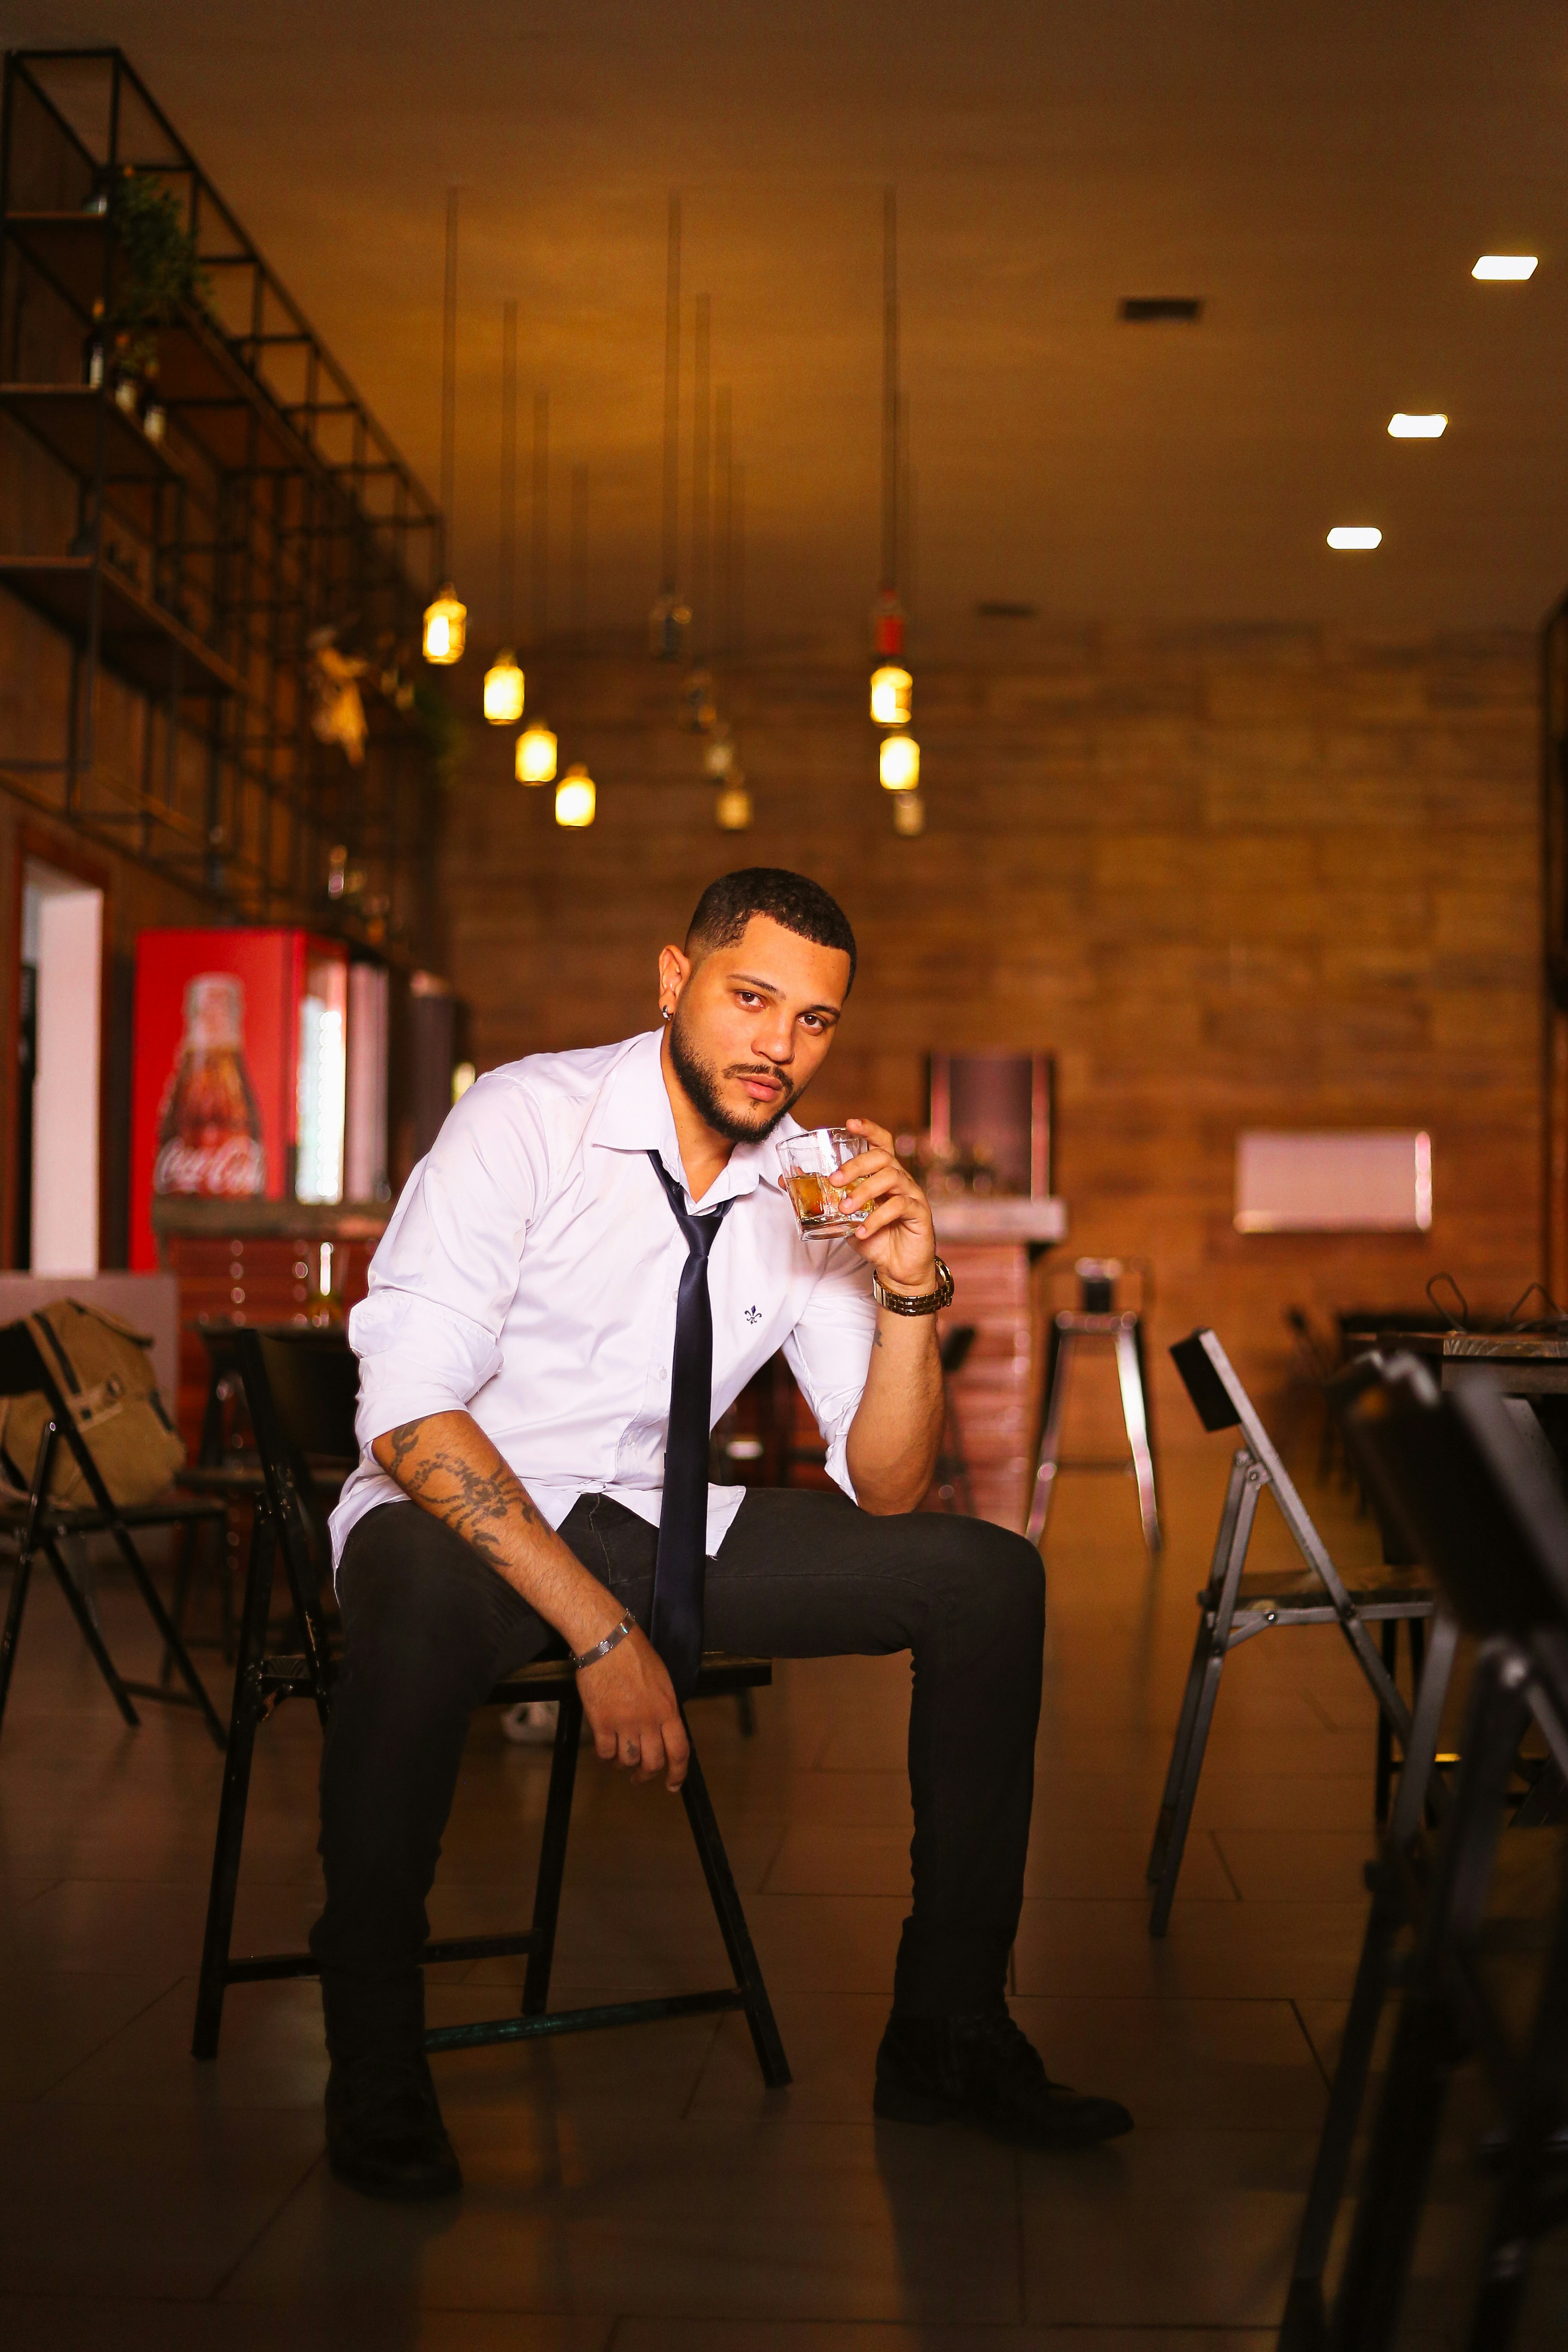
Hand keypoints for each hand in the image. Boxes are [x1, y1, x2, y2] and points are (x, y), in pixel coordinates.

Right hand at [577, 1623, 689, 1790]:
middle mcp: (649, 1720)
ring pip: (628, 1760)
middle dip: (647, 1775)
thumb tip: (663, 1728)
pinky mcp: (602, 1722)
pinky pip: (605, 1752)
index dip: (678, 1773)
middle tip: (639, 1777)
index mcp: (668, 1709)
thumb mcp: (662, 1681)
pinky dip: (605, 1757)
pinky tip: (604, 1751)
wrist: (607, 1641)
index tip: (673, 1785)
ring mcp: (625, 1723)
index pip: (679, 1750)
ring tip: (619, 1760)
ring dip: (624, 1765)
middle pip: (653, 1762)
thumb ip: (664, 1708)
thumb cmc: (635, 1655)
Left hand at [831, 1118, 937, 1293]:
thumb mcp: (842, 1216)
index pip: (881, 1141)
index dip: (868, 1129)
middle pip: (882, 1156)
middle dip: (856, 1164)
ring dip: (863, 1191)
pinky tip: (861, 1231)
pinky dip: (876, 1218)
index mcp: (883, 1173)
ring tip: (845, 1209)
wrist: (898, 1267)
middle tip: (834, 1180)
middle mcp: (900, 1178)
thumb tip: (787, 1179)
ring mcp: (912, 1193)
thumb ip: (822, 1197)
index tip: (850, 1123)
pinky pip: (898, 1207)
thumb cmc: (873, 1237)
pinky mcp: (919, 1213)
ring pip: (891, 1178)